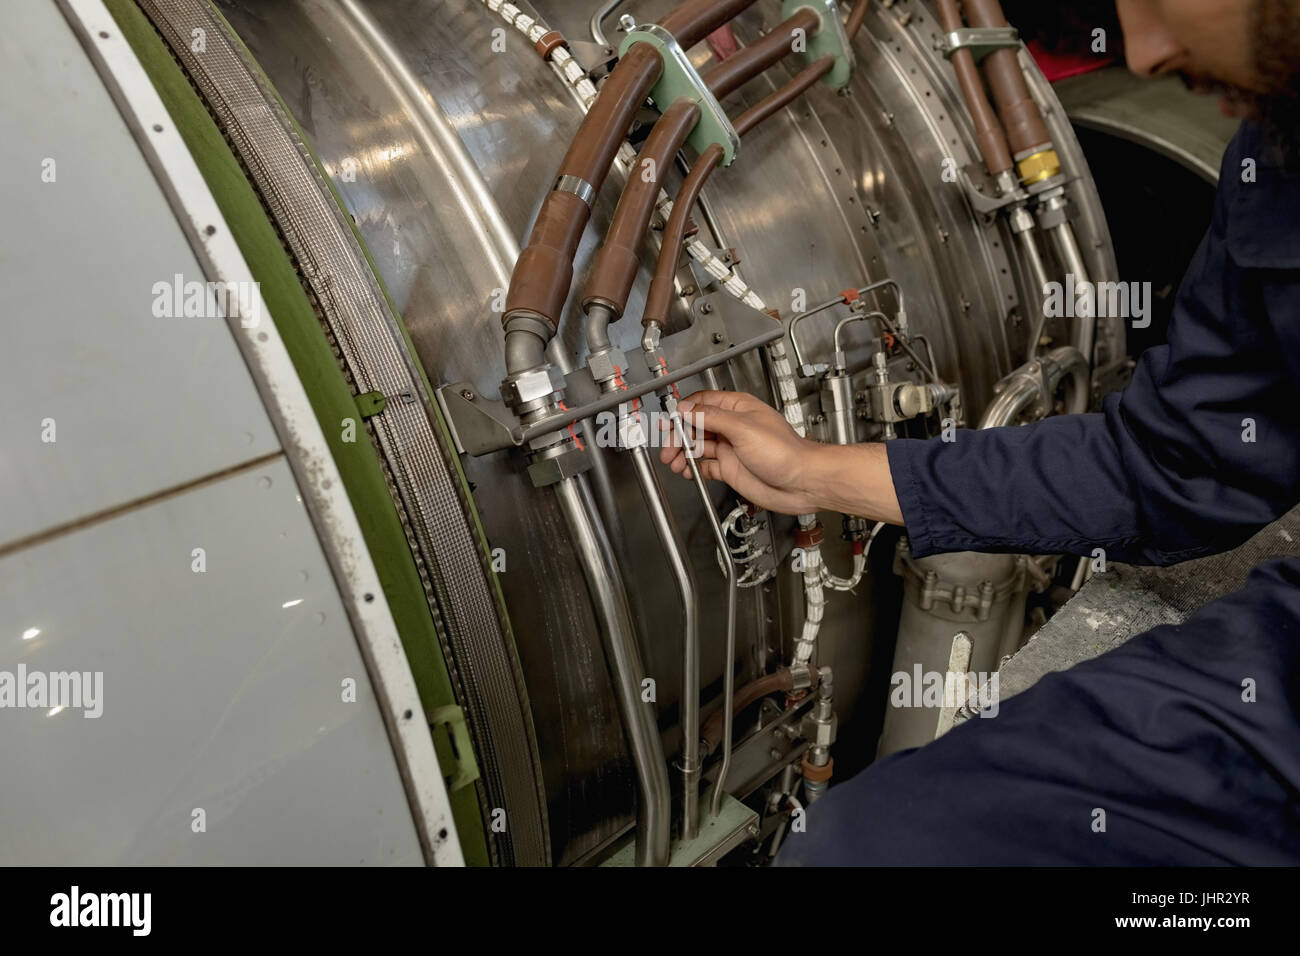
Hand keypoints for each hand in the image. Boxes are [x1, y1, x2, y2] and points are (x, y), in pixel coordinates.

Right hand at [659, 389, 824, 515]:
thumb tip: (686, 409)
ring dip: (682, 453)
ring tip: (673, 462)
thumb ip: (712, 417)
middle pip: (695, 426)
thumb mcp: (744, 428)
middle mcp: (732, 427)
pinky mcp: (731, 468)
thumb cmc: (785, 452)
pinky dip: (693, 468)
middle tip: (667, 448)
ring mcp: (731, 448)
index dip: (682, 411)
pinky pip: (705, 465)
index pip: (702, 403)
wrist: (802, 482)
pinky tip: (687, 471)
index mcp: (737, 409)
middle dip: (678, 436)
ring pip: (697, 446)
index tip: (668, 421)